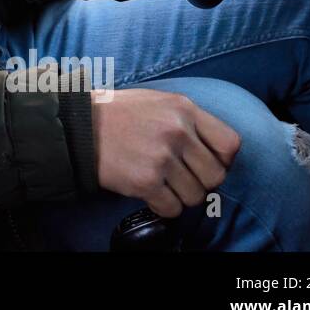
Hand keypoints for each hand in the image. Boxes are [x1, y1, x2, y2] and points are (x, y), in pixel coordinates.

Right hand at [91, 87, 240, 216]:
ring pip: (196, 196)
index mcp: (184, 109)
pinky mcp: (145, 181)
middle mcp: (177, 132)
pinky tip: (150, 194)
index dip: (223, 160)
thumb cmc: (118, 114)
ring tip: (163, 184)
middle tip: (181, 178)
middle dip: (201, 182)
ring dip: (181, 196)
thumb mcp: (158, 102)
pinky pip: (173, 208)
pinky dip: (164, 207)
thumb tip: (214, 149)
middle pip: (216, 176)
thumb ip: (188, 120)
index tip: (207, 163)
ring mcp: (162, 157)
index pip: (230, 144)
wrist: (78, 126)